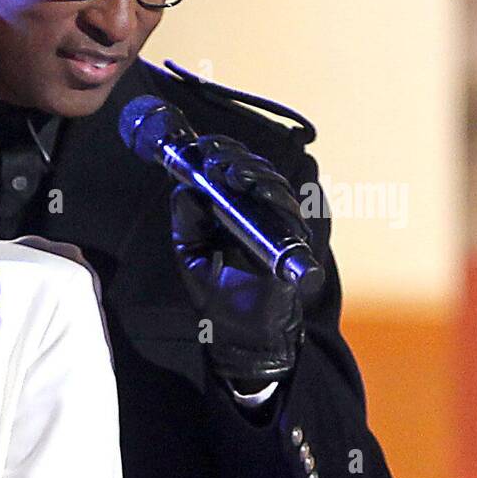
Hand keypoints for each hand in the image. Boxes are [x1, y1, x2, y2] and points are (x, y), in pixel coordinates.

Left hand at [170, 138, 318, 388]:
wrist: (240, 332)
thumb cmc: (216, 292)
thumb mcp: (189, 251)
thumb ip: (186, 221)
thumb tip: (184, 188)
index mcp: (231, 208)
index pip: (230, 168)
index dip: (218, 152)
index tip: (200, 146)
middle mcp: (256, 210)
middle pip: (251, 168)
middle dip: (231, 156)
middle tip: (212, 156)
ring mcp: (277, 222)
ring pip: (270, 181)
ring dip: (250, 170)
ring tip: (228, 169)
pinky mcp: (292, 238)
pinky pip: (287, 208)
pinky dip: (273, 193)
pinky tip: (255, 187)